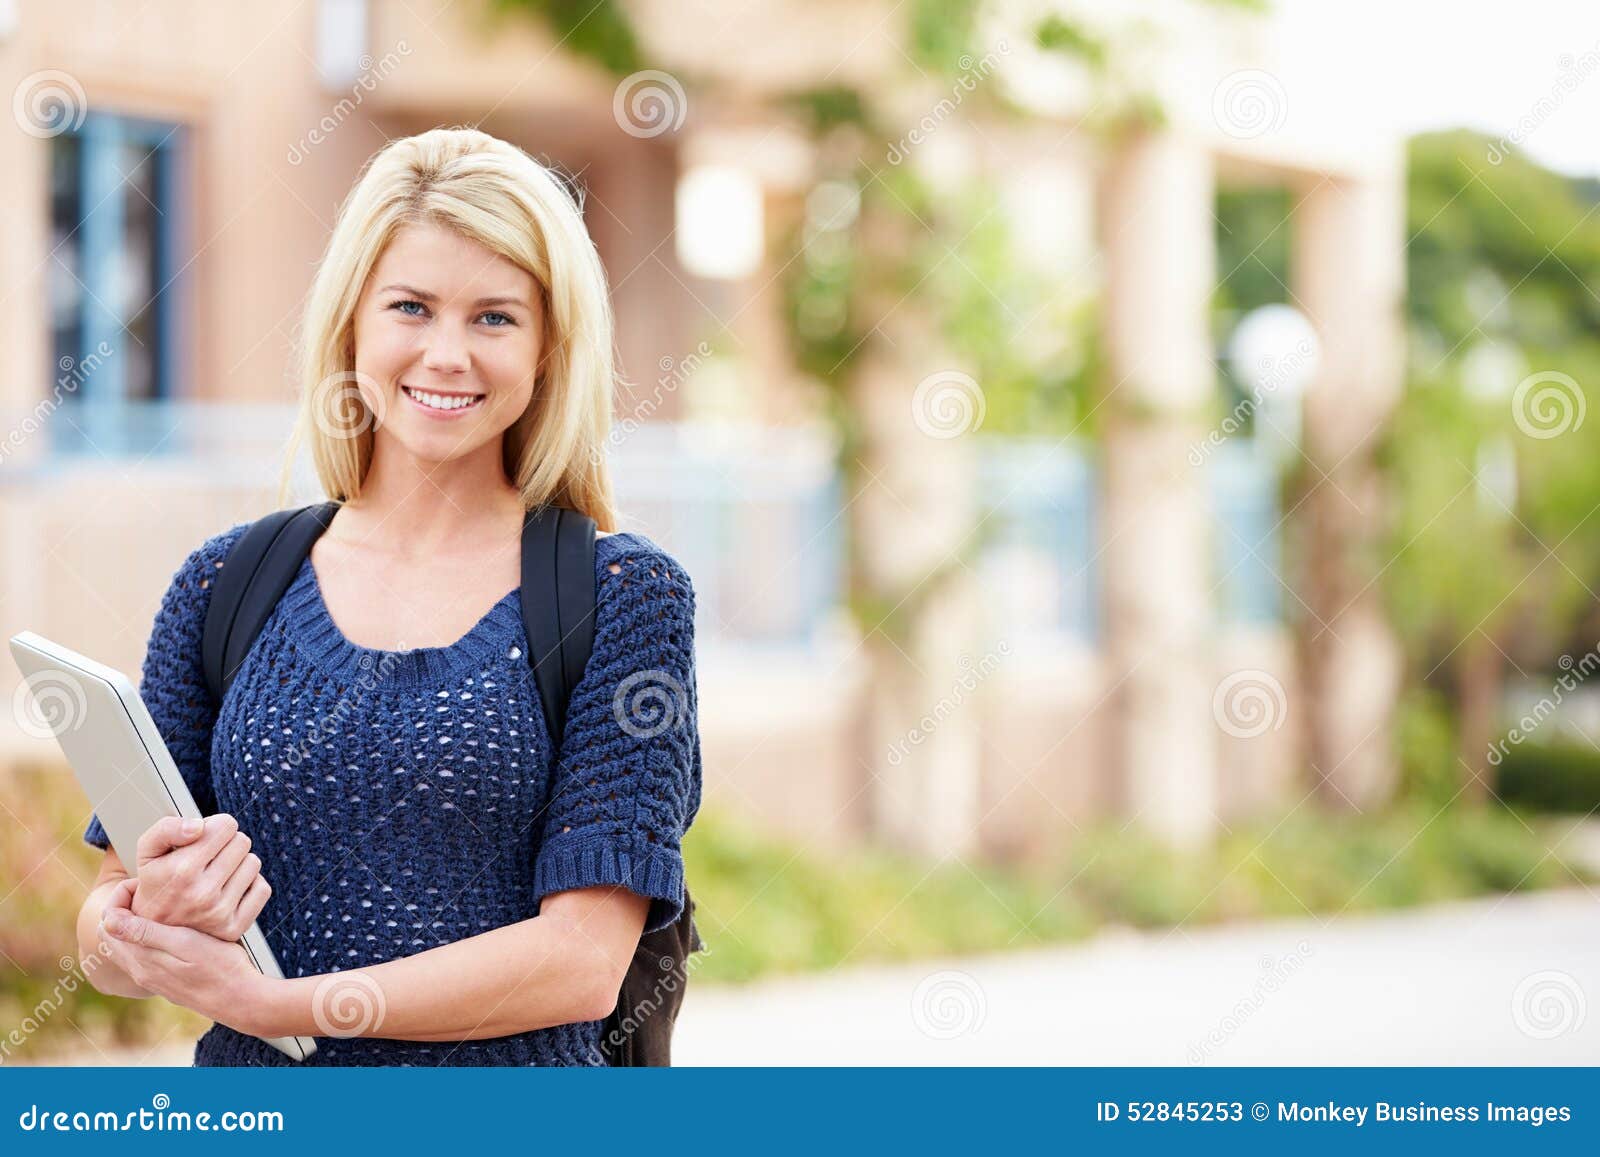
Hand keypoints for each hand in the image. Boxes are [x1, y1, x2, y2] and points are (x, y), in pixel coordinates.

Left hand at [97, 877, 278, 1038]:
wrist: (238, 998)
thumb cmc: (219, 967)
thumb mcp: (185, 944)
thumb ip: (146, 933)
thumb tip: (107, 920)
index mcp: (141, 959)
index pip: (108, 922)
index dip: (120, 897)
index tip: (142, 884)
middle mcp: (140, 970)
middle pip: (112, 933)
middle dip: (123, 906)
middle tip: (149, 890)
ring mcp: (151, 977)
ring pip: (125, 943)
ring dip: (133, 921)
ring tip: (159, 904)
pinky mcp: (162, 980)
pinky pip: (140, 953)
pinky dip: (144, 935)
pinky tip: (168, 926)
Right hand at [130, 814, 271, 941]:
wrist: (153, 931)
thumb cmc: (155, 884)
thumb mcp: (147, 852)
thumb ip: (166, 829)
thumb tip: (198, 826)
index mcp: (182, 870)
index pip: (226, 826)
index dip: (214, 827)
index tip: (202, 839)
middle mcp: (202, 893)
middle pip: (242, 842)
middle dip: (226, 844)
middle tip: (208, 858)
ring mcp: (220, 913)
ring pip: (253, 863)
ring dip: (237, 864)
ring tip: (215, 875)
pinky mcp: (234, 928)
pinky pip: (262, 889)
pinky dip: (250, 885)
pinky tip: (228, 889)